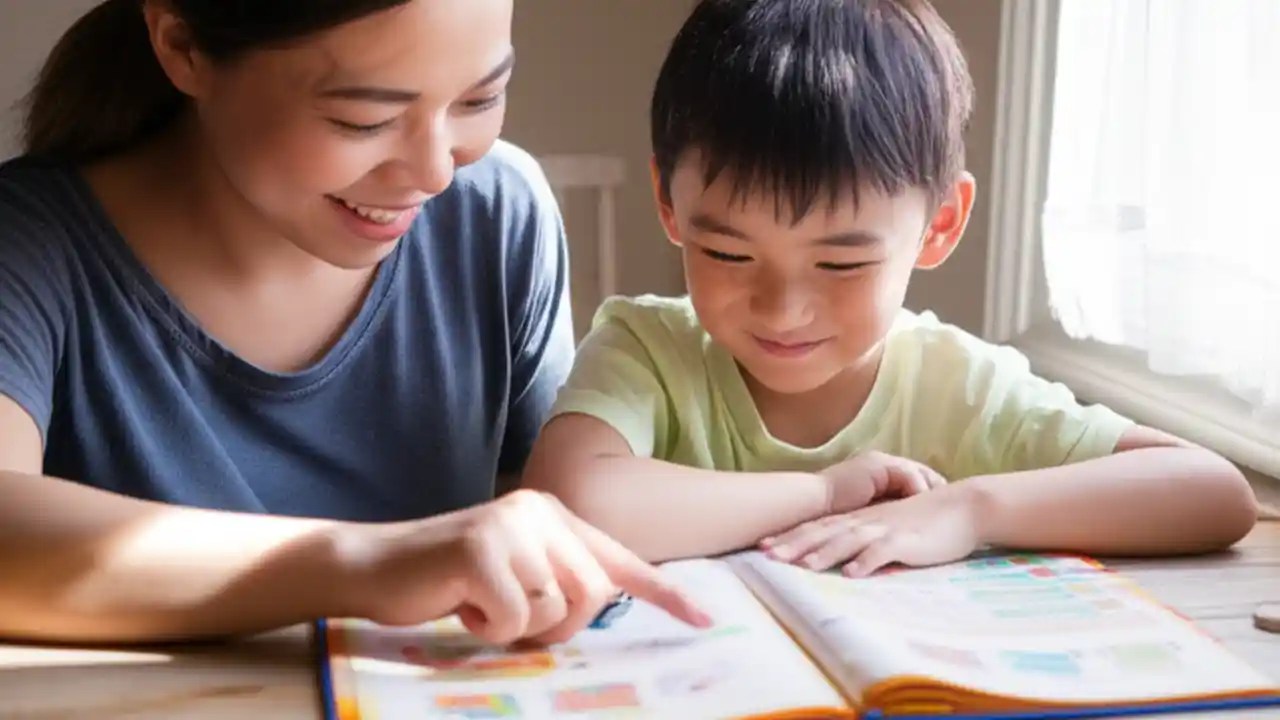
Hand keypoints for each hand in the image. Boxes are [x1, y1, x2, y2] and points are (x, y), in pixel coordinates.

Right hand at [344, 490, 713, 645]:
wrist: (373, 566)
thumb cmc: (446, 581)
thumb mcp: (514, 574)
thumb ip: (557, 580)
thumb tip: (599, 605)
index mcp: (552, 513)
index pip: (619, 557)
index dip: (663, 591)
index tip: (704, 618)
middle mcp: (538, 510)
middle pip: (592, 593)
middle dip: (558, 623)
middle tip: (510, 617)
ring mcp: (509, 525)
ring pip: (555, 608)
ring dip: (516, 627)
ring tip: (478, 604)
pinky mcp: (481, 549)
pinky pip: (515, 617)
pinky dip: (488, 628)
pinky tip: (460, 604)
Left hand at [761, 483, 981, 577]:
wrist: (964, 506)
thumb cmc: (927, 520)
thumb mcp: (890, 527)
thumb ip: (866, 539)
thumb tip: (843, 559)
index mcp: (861, 519)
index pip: (819, 527)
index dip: (792, 536)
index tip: (764, 547)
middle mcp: (868, 521)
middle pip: (825, 533)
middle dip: (795, 544)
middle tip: (767, 556)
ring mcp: (887, 529)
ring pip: (849, 540)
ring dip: (825, 553)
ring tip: (802, 566)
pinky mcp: (908, 540)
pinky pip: (884, 551)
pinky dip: (867, 561)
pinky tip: (852, 573)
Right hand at [819, 450, 947, 513]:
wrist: (809, 505)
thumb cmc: (828, 516)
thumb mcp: (862, 516)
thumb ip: (881, 518)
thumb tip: (900, 530)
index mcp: (875, 474)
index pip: (910, 480)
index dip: (927, 492)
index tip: (943, 505)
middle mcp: (879, 464)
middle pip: (919, 472)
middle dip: (935, 486)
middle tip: (952, 499)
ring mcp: (879, 463)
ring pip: (917, 472)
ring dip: (931, 486)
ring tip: (946, 501)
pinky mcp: (877, 467)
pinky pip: (908, 475)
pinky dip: (919, 488)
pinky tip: (928, 500)